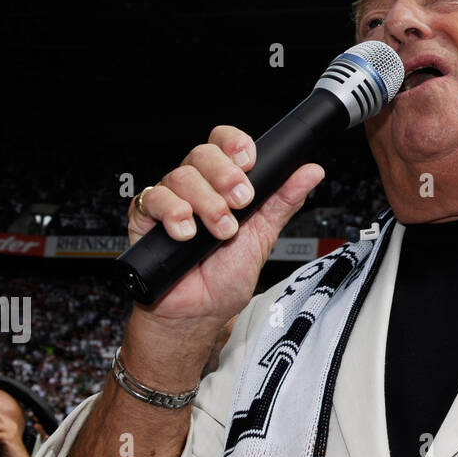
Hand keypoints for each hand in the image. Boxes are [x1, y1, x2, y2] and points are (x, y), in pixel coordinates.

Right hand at [129, 125, 324, 331]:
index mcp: (223, 183)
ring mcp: (170, 199)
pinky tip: (187, 233)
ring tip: (221, 232)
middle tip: (241, 203)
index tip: (249, 161)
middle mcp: (196, 186)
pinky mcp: (146, 217)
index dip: (235, 143)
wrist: (198, 313)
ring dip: (207, 203)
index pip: (224, 143)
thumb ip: (284, 200)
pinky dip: (174, 213)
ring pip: (182, 175)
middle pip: (203, 153)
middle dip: (226, 176)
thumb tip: (312, 172)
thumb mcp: (264, 235)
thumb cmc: (225, 276)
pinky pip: (154, 198)